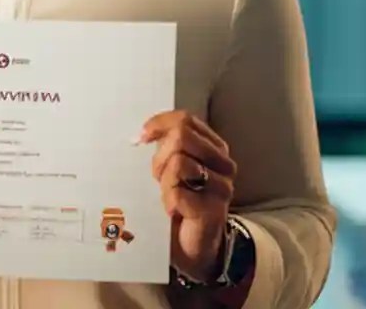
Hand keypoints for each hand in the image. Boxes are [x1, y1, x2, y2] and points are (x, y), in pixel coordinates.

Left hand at [138, 110, 236, 282]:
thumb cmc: (179, 202)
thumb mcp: (170, 167)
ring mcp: (221, 187)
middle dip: (160, 157)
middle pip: (181, 136)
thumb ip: (165, 145)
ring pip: (178, 162)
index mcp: (214, 147)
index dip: (159, 124)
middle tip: (159, 178)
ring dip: (164, 181)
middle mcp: (223, 164)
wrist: (190, 245)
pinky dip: (167, 201)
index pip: (185, 119)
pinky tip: (175, 211)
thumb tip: (142, 133)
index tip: (142, 137)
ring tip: (170, 195)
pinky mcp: (212, 209)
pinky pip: (176, 192)